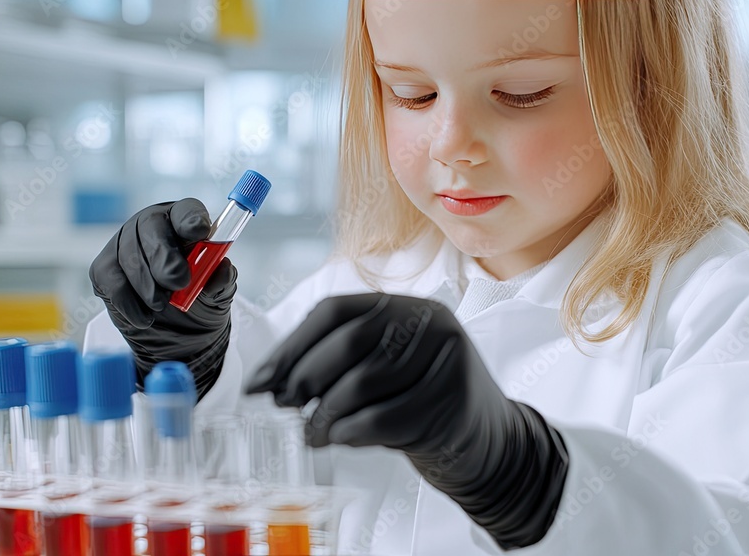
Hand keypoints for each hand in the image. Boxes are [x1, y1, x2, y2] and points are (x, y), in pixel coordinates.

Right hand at [89, 199, 235, 397]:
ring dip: (148, 285)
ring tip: (162, 305)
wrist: (176, 332)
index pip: (186, 211)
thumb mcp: (217, 295)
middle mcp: (152, 223)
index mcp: (184, 222)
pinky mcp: (104, 267)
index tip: (199, 232)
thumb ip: (221, 281)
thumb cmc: (198, 300)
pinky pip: (111, 279)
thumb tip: (223, 268)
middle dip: (164, 255)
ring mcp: (124, 242)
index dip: (191, 219)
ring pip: (130, 255)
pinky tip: (144, 317)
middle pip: (152, 226)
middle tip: (179, 282)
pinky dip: (129, 302)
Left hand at [245, 293, 567, 547]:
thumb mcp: (384, 368)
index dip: (292, 345)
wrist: (489, 442)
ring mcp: (445, 360)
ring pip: (363, 382)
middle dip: (304, 375)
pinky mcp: (451, 402)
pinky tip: (337, 439)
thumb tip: (270, 378)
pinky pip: (382, 418)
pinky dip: (349, 432)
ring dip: (324, 413)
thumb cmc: (420, 402)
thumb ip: (338, 362)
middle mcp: (430, 323)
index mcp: (406, 305)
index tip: (260, 379)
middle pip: (348, 341)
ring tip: (310, 431)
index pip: (336, 312)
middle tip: (281, 403)